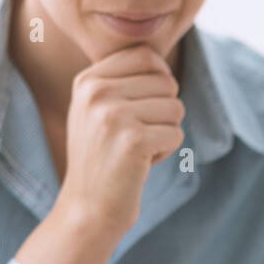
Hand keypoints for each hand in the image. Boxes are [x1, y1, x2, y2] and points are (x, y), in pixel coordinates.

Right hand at [54, 44, 185, 239]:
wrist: (87, 208)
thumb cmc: (103, 159)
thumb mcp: (98, 111)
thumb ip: (122, 82)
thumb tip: (162, 62)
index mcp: (88, 80)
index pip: (146, 55)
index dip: (161, 80)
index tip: (149, 106)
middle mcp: (97, 92)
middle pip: (167, 82)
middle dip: (165, 112)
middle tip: (140, 135)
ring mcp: (113, 114)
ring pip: (176, 109)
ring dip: (166, 133)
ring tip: (138, 150)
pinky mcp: (133, 140)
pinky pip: (176, 135)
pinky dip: (166, 152)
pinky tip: (141, 163)